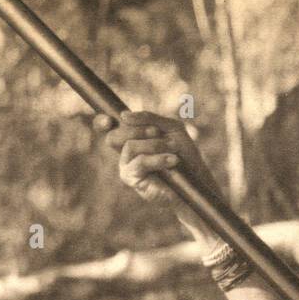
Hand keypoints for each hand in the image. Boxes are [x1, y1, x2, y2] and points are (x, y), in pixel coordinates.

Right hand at [93, 110, 222, 241]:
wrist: (196, 184)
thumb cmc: (185, 156)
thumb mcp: (170, 129)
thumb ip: (149, 118)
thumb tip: (123, 116)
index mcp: (132, 138)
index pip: (109, 127)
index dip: (102, 121)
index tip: (108, 121)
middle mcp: (125, 152)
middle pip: (117, 134)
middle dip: (140, 130)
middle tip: (159, 133)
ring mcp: (126, 166)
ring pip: (130, 145)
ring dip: (155, 144)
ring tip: (174, 151)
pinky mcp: (131, 179)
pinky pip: (140, 161)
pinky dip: (158, 159)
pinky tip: (173, 160)